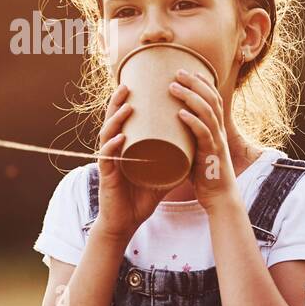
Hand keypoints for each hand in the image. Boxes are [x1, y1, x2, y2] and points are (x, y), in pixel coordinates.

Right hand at [92, 83, 171, 244]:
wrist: (127, 221)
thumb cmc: (142, 196)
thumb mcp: (162, 172)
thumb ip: (176, 159)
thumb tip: (198, 144)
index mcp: (123, 147)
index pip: (121, 120)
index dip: (124, 101)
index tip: (136, 84)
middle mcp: (112, 150)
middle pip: (110, 121)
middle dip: (117, 102)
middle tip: (127, 86)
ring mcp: (108, 163)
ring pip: (107, 135)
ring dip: (116, 120)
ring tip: (127, 107)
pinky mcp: (107, 177)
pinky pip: (107, 159)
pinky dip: (113, 147)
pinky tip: (119, 138)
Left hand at [169, 69, 240, 211]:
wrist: (219, 198)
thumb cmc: (204, 175)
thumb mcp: (195, 149)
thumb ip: (185, 137)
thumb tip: (165, 125)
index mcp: (216, 128)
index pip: (214, 98)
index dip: (203, 82)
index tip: (188, 69)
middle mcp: (219, 131)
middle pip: (211, 99)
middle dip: (194, 82)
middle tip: (176, 71)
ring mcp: (217, 142)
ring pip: (207, 112)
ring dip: (189, 97)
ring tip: (172, 87)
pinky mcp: (211, 155)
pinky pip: (203, 134)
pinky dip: (192, 122)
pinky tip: (180, 114)